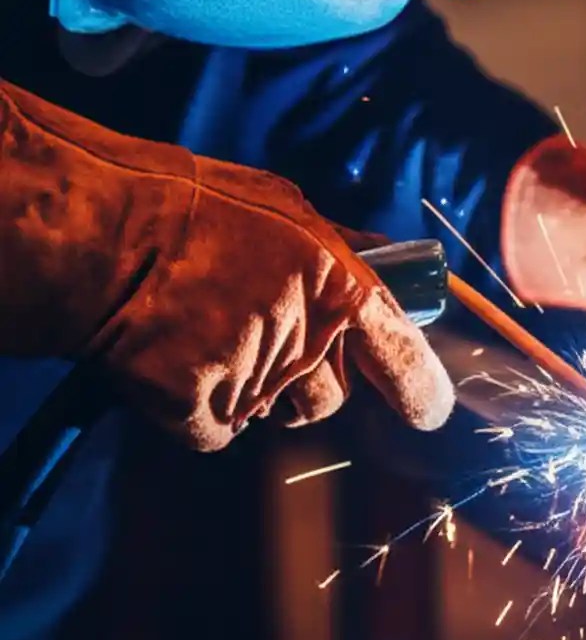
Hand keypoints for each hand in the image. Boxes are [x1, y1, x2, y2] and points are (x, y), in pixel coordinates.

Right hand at [0, 81, 453, 449]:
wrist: (103, 233)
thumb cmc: (196, 208)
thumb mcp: (289, 210)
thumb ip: (344, 250)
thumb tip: (390, 267)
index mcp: (340, 289)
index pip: (403, 357)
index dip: (421, 389)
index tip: (428, 412)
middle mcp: (308, 339)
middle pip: (329, 401)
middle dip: (307, 385)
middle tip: (262, 339)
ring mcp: (255, 379)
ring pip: (273, 416)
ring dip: (254, 392)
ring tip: (210, 337)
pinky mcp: (202, 409)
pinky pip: (219, 430)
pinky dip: (199, 408)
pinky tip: (176, 361)